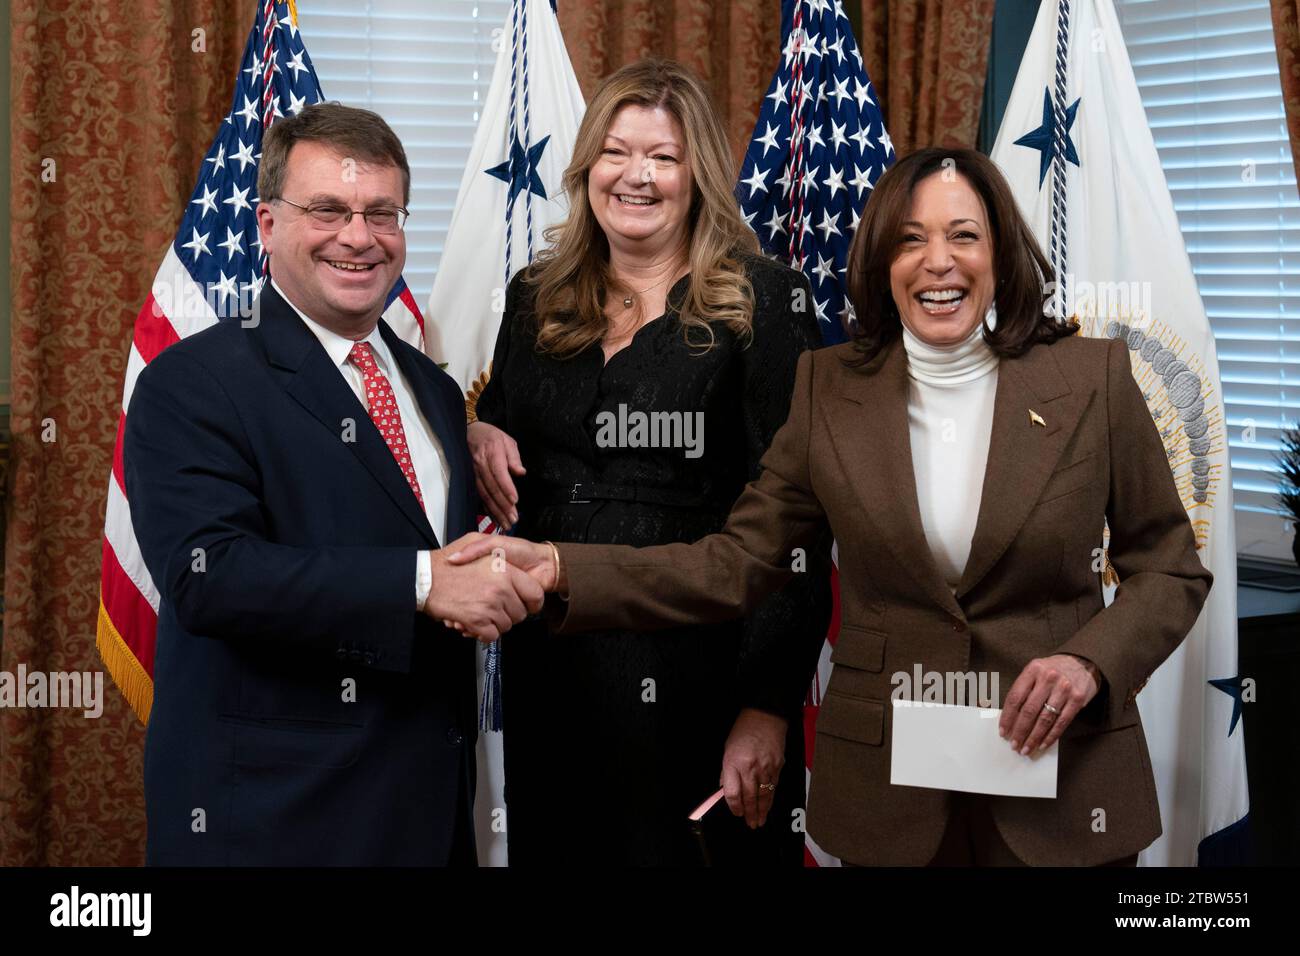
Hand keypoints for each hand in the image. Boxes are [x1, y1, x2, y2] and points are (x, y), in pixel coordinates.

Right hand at [422, 539, 543, 642]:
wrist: (425, 577)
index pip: (535, 594)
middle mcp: (501, 588)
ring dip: (496, 623)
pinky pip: (492, 635)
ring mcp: (490, 605)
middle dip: (510, 614)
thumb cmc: (446, 562)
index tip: (526, 604)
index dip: (532, 602)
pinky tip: (476, 623)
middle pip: (521, 613)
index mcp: (505, 570)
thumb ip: (494, 547)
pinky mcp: (477, 620)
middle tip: (496, 608)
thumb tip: (508, 557)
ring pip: (507, 625)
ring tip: (483, 613)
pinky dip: (485, 633)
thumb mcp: (474, 541)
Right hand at [468, 421, 524, 528]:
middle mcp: (480, 465)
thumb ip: (514, 457)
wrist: (470, 433)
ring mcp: (474, 473)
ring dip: (496, 511)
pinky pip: (479, 496)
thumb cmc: (492, 437)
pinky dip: (487, 509)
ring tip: (506, 523)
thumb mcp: (507, 441)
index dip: (506, 488)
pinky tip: (495, 518)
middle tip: (513, 519)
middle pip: (492, 488)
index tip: (515, 500)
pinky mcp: (471, 480)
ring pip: (484, 495)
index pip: (499, 473)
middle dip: (503, 506)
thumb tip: (521, 472)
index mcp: (492, 453)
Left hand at [720, 708, 787, 827]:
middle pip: (749, 797)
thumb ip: (727, 772)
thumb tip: (727, 790)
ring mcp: (766, 767)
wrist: (766, 716)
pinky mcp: (778, 766)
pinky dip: (771, 798)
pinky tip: (769, 805)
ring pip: (764, 795)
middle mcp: (750, 767)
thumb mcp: (728, 750)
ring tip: (760, 820)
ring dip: (762, 810)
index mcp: (733, 762)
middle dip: (750, 813)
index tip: (736, 813)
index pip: (733, 793)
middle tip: (751, 824)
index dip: (734, 807)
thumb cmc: (744, 731)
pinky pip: (774, 786)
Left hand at [999, 654, 1099, 754]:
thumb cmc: (1053, 670)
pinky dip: (1051, 736)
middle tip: (1014, 745)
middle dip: (1020, 731)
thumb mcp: (1035, 672)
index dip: (1007, 717)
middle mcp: (1048, 678)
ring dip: (1034, 737)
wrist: (1082, 662)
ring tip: (1026, 748)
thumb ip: (1023, 690)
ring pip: (1045, 719)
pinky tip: (1043, 744)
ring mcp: (1064, 689)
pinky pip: (1061, 722)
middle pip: (1029, 711)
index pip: (1015, 698)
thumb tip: (1010, 718)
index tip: (1003, 731)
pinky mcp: (1077, 699)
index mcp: (1033, 670)